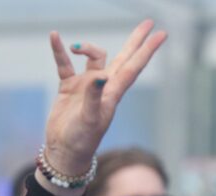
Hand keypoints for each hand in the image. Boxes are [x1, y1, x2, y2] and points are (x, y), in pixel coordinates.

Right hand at [42, 19, 165, 176]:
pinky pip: (65, 64)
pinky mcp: (69, 88)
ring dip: (86, 48)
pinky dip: (60, 52)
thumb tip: (100, 76)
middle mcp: (103, 86)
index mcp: (113, 93)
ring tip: (75, 48)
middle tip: (148, 23)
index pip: (133, 66)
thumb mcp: (90, 120)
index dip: (147, 50)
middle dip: (135, 41)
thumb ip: (94, 97)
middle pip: (123, 57)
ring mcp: (86, 86)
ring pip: (93, 57)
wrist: (64, 151)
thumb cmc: (81, 139)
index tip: (160, 34)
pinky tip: (55, 37)